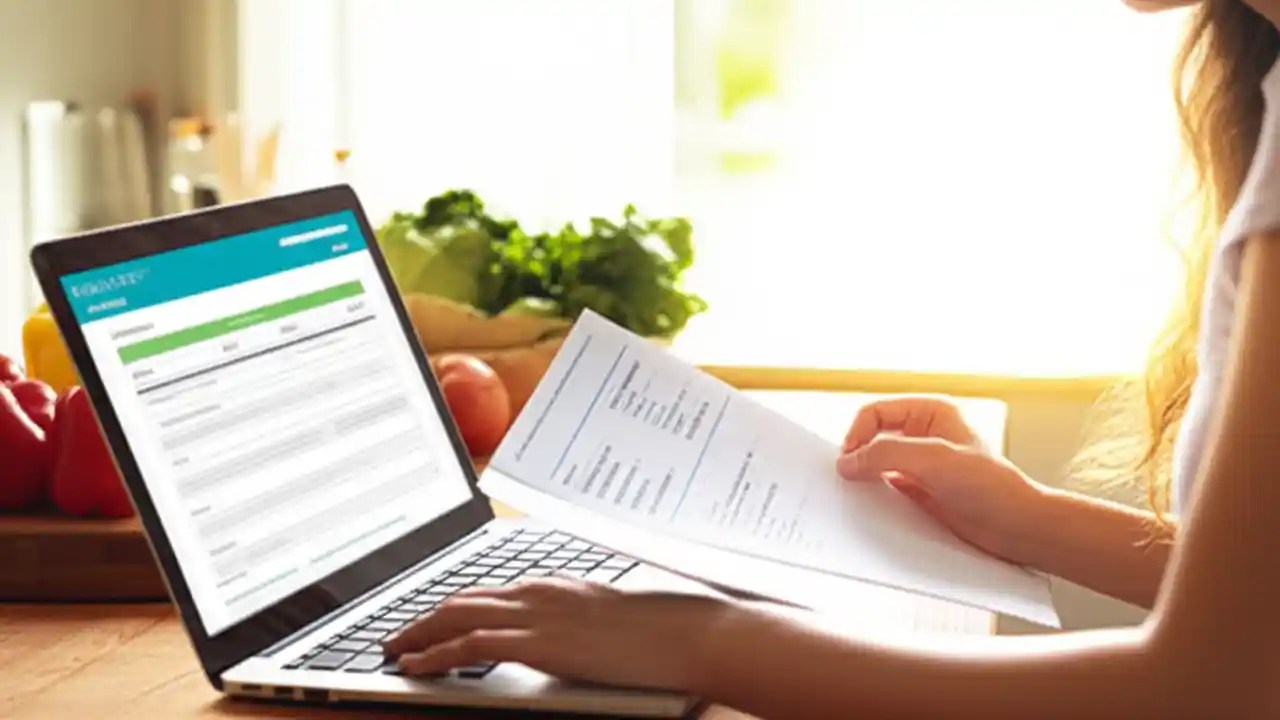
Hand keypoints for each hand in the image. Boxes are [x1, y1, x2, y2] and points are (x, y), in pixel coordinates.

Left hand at [382, 578, 737, 688]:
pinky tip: (414, 668)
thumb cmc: (665, 628)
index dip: (452, 605)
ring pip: (454, 616)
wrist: (688, 633)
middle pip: (462, 598)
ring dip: (417, 634)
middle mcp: (538, 591)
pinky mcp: (537, 643)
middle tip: (397, 635)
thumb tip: (572, 635)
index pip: (488, 590)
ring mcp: (536, 615)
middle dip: (423, 617)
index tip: (431, 618)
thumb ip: (582, 621)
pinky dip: (433, 654)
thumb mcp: (614, 618)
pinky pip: (468, 646)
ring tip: (393, 651)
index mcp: (556, 584)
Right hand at [836, 395, 1047, 563]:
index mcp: (931, 412)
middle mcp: (925, 435)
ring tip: (857, 492)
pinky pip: (887, 487)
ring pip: (878, 463)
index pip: (876, 412)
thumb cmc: (992, 487)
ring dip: (866, 476)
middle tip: (846, 477)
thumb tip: (848, 461)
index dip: (857, 433)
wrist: (1018, 527)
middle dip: (858, 454)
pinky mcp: (923, 490)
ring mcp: (923, 464)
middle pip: (874, 436)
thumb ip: (886, 454)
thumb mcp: (933, 460)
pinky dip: (875, 494)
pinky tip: (872, 506)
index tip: (848, 460)